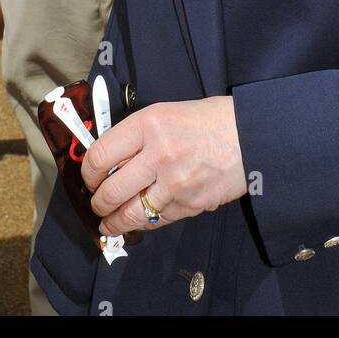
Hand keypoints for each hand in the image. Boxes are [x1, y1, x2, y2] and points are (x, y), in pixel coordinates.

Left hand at [83, 97, 247, 236]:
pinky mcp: (189, 205)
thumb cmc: (208, 120)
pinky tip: (137, 221)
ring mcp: (174, 184)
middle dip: (98, 202)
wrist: (250, 135)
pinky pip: (154, 221)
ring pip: (129, 214)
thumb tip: (109, 160)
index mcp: (149, 124)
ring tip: (108, 222)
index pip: (100, 156)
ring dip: (113, 222)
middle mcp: (158, 154)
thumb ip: (137, 135)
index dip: (87, 173)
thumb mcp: (166, 113)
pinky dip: (142, 224)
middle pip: (110, 191)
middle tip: (97, 202)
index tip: (90, 177)